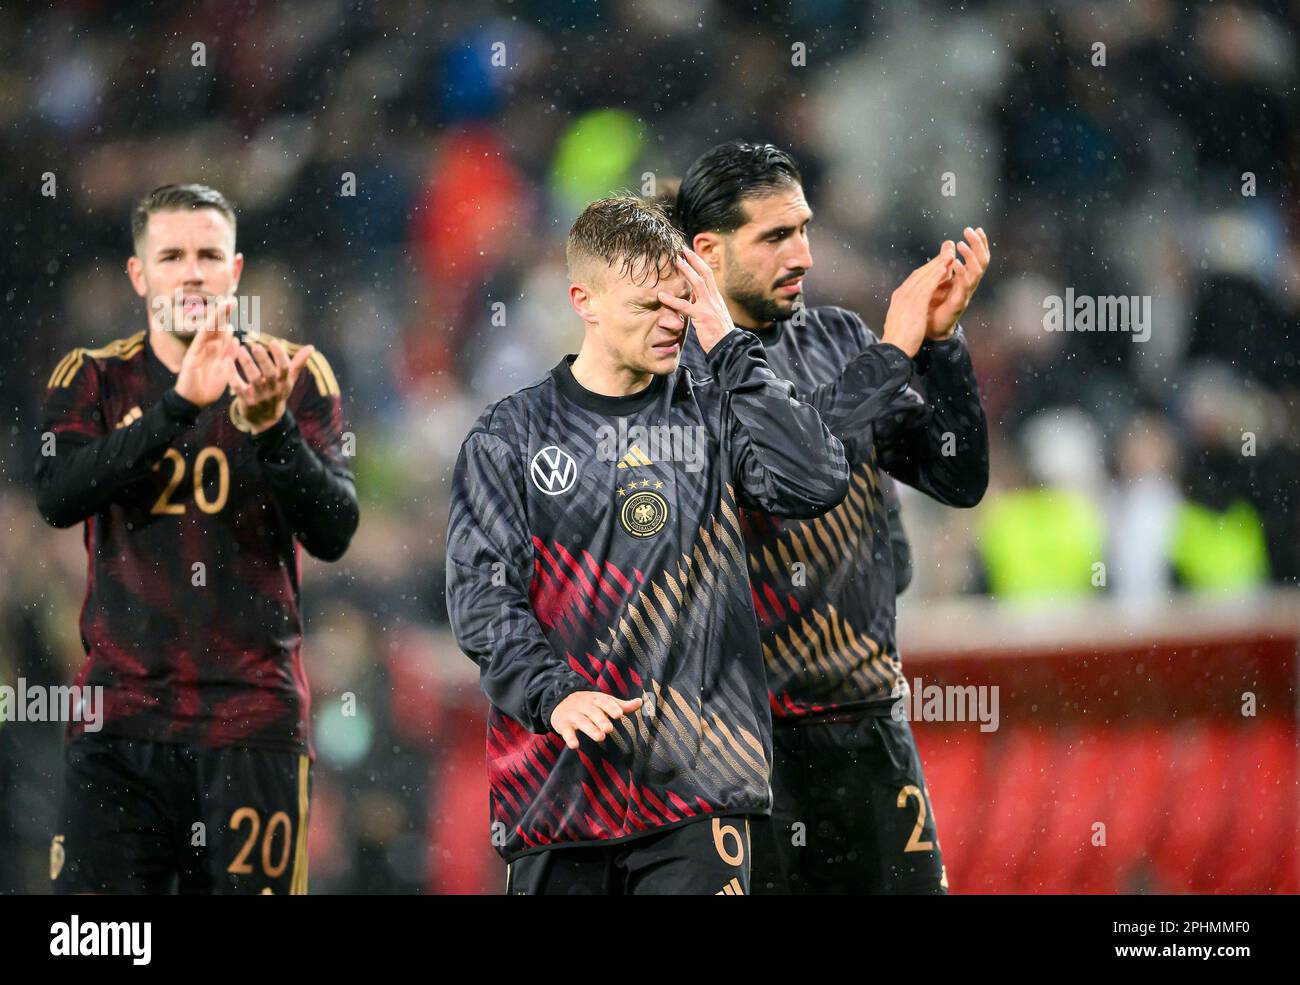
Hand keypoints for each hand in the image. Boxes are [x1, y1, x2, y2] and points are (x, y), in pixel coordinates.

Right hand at [174, 297, 238, 406]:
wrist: (193, 402)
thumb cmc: (208, 388)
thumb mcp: (224, 371)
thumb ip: (229, 356)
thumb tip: (237, 340)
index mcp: (215, 351)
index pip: (222, 332)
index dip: (228, 319)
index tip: (236, 307)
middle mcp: (206, 348)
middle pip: (215, 327)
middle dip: (223, 313)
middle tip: (233, 300)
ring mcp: (198, 351)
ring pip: (207, 331)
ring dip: (215, 318)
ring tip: (224, 305)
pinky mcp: (191, 356)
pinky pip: (199, 341)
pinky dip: (206, 332)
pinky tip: (212, 322)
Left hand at [230, 338, 314, 434]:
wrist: (266, 420)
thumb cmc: (278, 394)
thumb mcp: (289, 381)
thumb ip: (298, 363)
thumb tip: (311, 347)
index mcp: (284, 383)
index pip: (285, 368)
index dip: (280, 355)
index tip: (273, 341)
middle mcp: (273, 389)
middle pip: (269, 373)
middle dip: (263, 359)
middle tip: (255, 346)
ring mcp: (259, 396)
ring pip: (253, 379)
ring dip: (247, 363)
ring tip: (240, 349)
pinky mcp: (246, 400)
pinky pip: (238, 387)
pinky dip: (232, 375)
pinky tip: (226, 362)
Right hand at [550, 691, 642, 749]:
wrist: (560, 702)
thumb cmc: (589, 704)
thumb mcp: (604, 701)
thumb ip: (621, 705)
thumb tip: (640, 702)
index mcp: (596, 700)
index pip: (605, 702)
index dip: (611, 708)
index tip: (619, 714)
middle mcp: (585, 706)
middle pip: (594, 713)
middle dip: (601, 720)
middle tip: (609, 729)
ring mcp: (574, 715)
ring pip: (582, 722)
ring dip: (590, 729)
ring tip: (600, 737)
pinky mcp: (564, 725)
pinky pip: (567, 732)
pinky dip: (570, 738)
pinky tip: (575, 746)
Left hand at [657, 248, 735, 353]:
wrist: (730, 348)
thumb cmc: (720, 335)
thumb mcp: (715, 317)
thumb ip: (706, 306)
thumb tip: (695, 299)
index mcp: (717, 299)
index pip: (708, 275)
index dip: (699, 263)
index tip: (690, 253)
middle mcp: (714, 299)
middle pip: (705, 273)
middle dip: (694, 259)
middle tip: (682, 249)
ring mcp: (709, 307)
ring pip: (698, 284)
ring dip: (686, 271)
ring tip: (675, 262)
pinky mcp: (702, 317)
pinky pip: (685, 307)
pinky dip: (672, 301)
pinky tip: (661, 296)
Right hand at [880, 249, 956, 357]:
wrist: (892, 350)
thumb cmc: (897, 341)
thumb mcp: (900, 322)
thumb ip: (905, 313)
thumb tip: (907, 313)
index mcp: (898, 299)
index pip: (913, 280)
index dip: (927, 271)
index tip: (937, 264)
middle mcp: (902, 295)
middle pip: (919, 274)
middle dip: (934, 263)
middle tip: (946, 252)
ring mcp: (907, 298)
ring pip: (924, 277)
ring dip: (937, 264)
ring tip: (949, 255)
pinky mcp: (915, 304)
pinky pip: (927, 286)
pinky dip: (936, 275)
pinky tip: (945, 269)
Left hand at [926, 226, 990, 340]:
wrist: (930, 330)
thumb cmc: (935, 305)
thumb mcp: (939, 279)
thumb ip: (944, 262)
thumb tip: (949, 243)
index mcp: (965, 278)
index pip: (979, 257)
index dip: (980, 243)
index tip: (977, 229)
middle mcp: (968, 285)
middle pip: (982, 261)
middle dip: (978, 245)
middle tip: (969, 231)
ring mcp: (965, 294)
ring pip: (977, 272)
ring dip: (971, 257)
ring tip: (962, 245)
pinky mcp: (958, 303)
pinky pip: (964, 286)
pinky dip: (961, 273)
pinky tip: (955, 264)